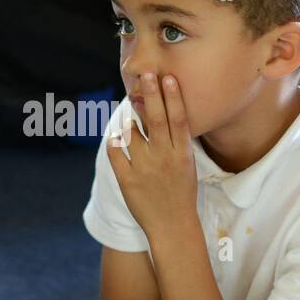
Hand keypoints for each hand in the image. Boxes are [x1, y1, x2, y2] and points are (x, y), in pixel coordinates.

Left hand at [107, 73, 197, 238]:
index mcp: (182, 154)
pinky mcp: (126, 180)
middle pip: (156, 120)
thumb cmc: (180, 191)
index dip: (173, 97)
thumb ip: (175, 139)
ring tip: (131, 111)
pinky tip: (116, 135)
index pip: (178, 120)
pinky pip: (115, 152)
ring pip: (131, 133)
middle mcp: (163, 158)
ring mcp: (144, 169)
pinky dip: (114, 140)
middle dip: (151, 95)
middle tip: (146, 73)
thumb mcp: (186, 164)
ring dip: (129, 119)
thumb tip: (161, 109)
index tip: (168, 78)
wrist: (172, 226)